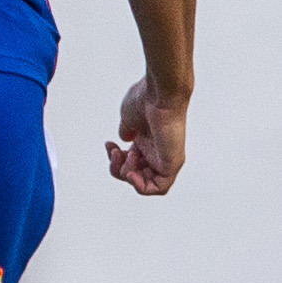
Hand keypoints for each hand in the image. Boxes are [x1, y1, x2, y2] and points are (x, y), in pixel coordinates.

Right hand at [109, 78, 185, 194]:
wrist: (159, 95)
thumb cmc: (146, 101)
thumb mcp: (129, 118)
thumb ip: (127, 131)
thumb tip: (124, 138)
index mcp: (147, 142)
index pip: (131, 163)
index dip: (115, 160)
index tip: (111, 144)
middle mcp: (156, 152)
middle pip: (136, 176)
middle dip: (118, 169)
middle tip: (116, 152)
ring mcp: (165, 159)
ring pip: (145, 184)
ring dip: (127, 175)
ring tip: (128, 156)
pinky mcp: (172, 163)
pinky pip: (159, 187)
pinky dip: (141, 185)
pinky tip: (132, 173)